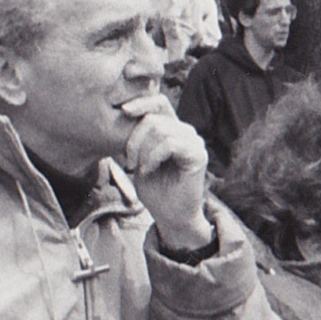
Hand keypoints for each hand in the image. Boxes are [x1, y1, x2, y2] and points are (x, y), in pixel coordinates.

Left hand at [122, 94, 213, 252]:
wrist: (172, 217)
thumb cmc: (156, 191)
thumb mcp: (140, 161)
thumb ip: (138, 141)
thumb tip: (124, 118)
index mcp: (173, 129)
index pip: (159, 103)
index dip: (141, 102)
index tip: (122, 110)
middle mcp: (186, 131)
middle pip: (154, 118)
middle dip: (134, 139)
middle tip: (128, 162)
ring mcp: (194, 142)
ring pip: (160, 130)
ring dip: (142, 152)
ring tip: (139, 169)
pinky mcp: (198, 154)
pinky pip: (169, 144)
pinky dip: (153, 157)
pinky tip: (148, 170)